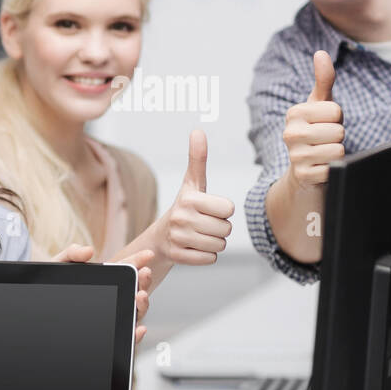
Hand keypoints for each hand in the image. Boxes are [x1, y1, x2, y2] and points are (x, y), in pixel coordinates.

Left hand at [54, 244, 153, 343]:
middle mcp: (111, 298)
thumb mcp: (60, 265)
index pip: (126, 268)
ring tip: (140, 296)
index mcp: (105, 279)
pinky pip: (124, 336)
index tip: (146, 255)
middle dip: (144, 282)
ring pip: (133, 313)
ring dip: (142, 305)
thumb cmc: (48, 286)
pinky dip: (136, 334)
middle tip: (144, 274)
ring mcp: (110, 316)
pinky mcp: (106, 335)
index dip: (137, 261)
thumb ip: (72, 253)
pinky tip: (138, 328)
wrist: (36, 308)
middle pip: (134, 291)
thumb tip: (89, 251)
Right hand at [160, 130, 234, 265]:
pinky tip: (194, 247)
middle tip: (204, 224)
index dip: (223, 210)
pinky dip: (206, 255)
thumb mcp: (192, 183)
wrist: (161, 236)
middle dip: (220, 228)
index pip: (228, 209)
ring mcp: (179, 239)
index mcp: (189, 199)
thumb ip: (197, 158)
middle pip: (226, 229)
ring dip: (214, 242)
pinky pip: (210, 259)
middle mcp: (182, 218)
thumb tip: (198, 130)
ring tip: (200, 235)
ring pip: (220, 245)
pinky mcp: (178, 257)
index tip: (209, 209)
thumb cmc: (186, 207)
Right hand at [282, 50, 343, 189]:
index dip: (336, 119)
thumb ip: (324, 80)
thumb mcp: (320, 106)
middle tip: (326, 141)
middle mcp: (290, 133)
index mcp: (294, 113)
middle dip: (338, 137)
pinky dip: (332, 169)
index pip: (335, 111)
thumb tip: (320, 53)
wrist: (304, 172)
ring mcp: (295, 156)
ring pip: (338, 150)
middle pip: (338, 131)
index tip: (325, 125)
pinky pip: (334, 167)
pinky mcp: (304, 176)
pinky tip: (321, 168)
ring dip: (336, 153)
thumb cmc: (316, 132)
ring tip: (324, 153)